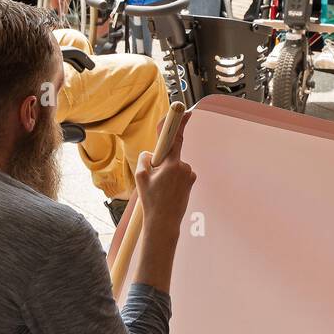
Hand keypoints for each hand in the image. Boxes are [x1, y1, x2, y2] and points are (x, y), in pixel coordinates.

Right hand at [133, 109, 195, 231]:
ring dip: (167, 172)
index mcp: (171, 163)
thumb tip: (151, 153)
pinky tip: (167, 191)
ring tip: (160, 189)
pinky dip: (173, 178)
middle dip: (162, 161)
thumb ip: (145, 160)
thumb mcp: (141, 178)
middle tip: (155, 180)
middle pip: (171, 155)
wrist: (164, 221)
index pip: (176, 139)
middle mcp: (183, 166)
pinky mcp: (192, 181)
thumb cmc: (152, 200)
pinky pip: (180, 173)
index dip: (180, 124)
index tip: (187, 112)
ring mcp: (189, 174)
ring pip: (175, 165)